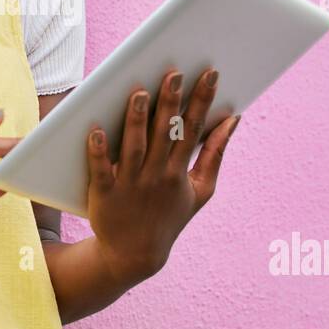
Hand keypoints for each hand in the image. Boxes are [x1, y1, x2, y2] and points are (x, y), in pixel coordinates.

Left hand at [85, 67, 240, 280]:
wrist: (133, 255)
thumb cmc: (169, 216)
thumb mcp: (201, 190)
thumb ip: (215, 155)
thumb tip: (233, 120)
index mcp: (179, 172)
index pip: (192, 130)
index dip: (202, 101)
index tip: (209, 74)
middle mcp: (156, 176)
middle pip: (164, 134)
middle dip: (170, 103)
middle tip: (174, 74)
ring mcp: (130, 185)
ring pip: (133, 148)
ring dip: (136, 121)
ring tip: (139, 93)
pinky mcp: (104, 194)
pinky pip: (101, 170)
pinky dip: (98, 151)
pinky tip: (95, 130)